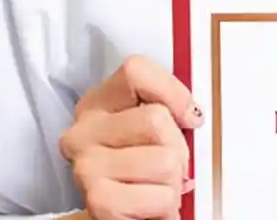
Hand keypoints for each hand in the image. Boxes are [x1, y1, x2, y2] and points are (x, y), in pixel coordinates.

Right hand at [58, 56, 204, 219]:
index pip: (135, 71)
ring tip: (159, 188)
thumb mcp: (149, 132)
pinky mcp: (99, 200)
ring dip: (174, 182)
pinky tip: (154, 206)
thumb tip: (193, 115)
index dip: (173, 92)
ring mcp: (87, 166)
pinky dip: (167, 206)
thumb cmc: (140, 174)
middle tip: (171, 167)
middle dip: (178, 149)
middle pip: (156, 118)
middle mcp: (83, 132)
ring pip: (165, 160)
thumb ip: (167, 112)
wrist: (123, 218)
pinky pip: (161, 195)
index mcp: (97, 105)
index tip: (189, 116)